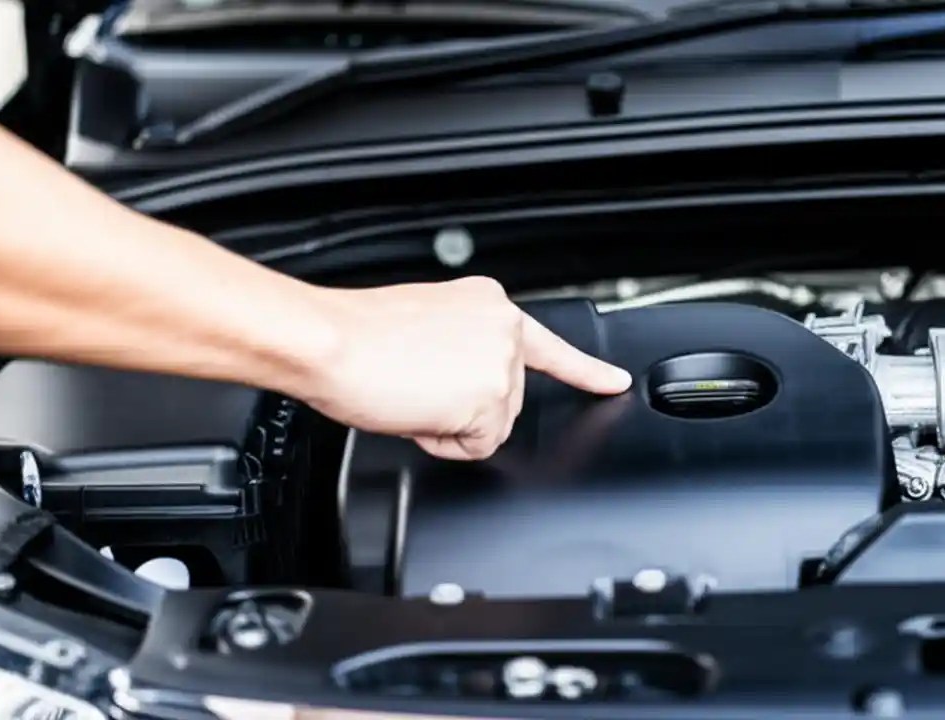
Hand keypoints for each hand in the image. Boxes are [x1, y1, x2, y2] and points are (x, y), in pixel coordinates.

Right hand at [300, 277, 630, 459]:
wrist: (330, 341)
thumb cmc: (357, 335)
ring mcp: (502, 365)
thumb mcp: (426, 325)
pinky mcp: (490, 400)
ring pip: (492, 425)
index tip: (615, 382)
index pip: (549, 344)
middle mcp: (504, 329)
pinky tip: (418, 411)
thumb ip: (462, 345)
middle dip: (465, 407)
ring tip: (411, 392)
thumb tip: (459, 378)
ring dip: (452, 424)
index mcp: (488, 304)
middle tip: (416, 386)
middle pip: (506, 400)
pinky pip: (476, 447)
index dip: (586, 370)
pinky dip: (445, 443)